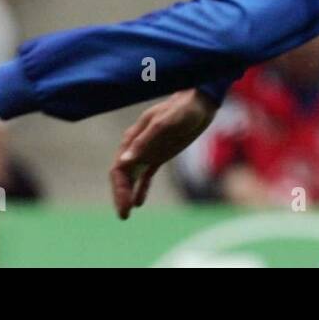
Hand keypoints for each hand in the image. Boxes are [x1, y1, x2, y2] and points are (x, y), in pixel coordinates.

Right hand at [110, 89, 217, 219]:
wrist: (199, 104)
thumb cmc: (181, 110)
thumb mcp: (163, 123)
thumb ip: (144, 141)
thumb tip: (124, 160)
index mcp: (133, 137)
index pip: (119, 167)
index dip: (119, 188)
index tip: (124, 205)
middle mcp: (137, 146)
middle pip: (122, 175)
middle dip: (120, 195)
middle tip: (123, 215)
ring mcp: (148, 151)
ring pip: (132, 177)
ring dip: (127, 194)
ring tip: (126, 214)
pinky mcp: (159, 155)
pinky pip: (146, 175)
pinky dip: (141, 189)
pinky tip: (138, 203)